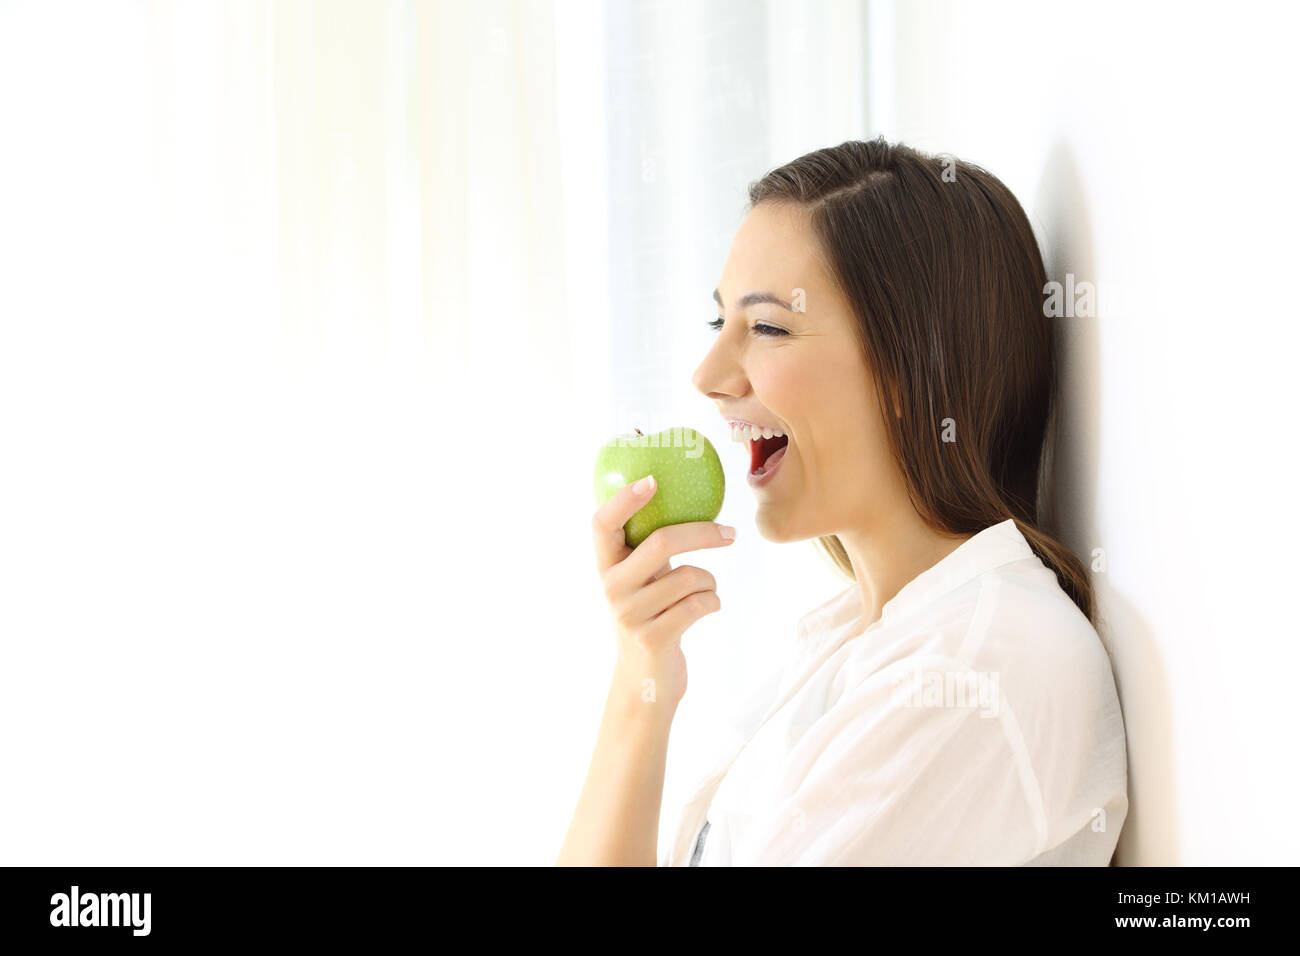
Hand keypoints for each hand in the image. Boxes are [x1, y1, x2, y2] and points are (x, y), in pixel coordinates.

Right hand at [591, 474, 735, 708]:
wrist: (645, 681)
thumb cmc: (650, 616)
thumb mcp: (641, 579)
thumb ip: (649, 548)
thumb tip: (684, 498)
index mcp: (606, 566)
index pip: (602, 523)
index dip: (624, 499)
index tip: (653, 479)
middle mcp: (612, 588)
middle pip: (661, 541)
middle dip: (704, 533)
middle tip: (730, 533)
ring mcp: (631, 615)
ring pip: (691, 576)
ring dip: (710, 582)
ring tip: (705, 592)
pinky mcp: (654, 638)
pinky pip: (700, 603)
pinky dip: (714, 602)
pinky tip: (707, 609)